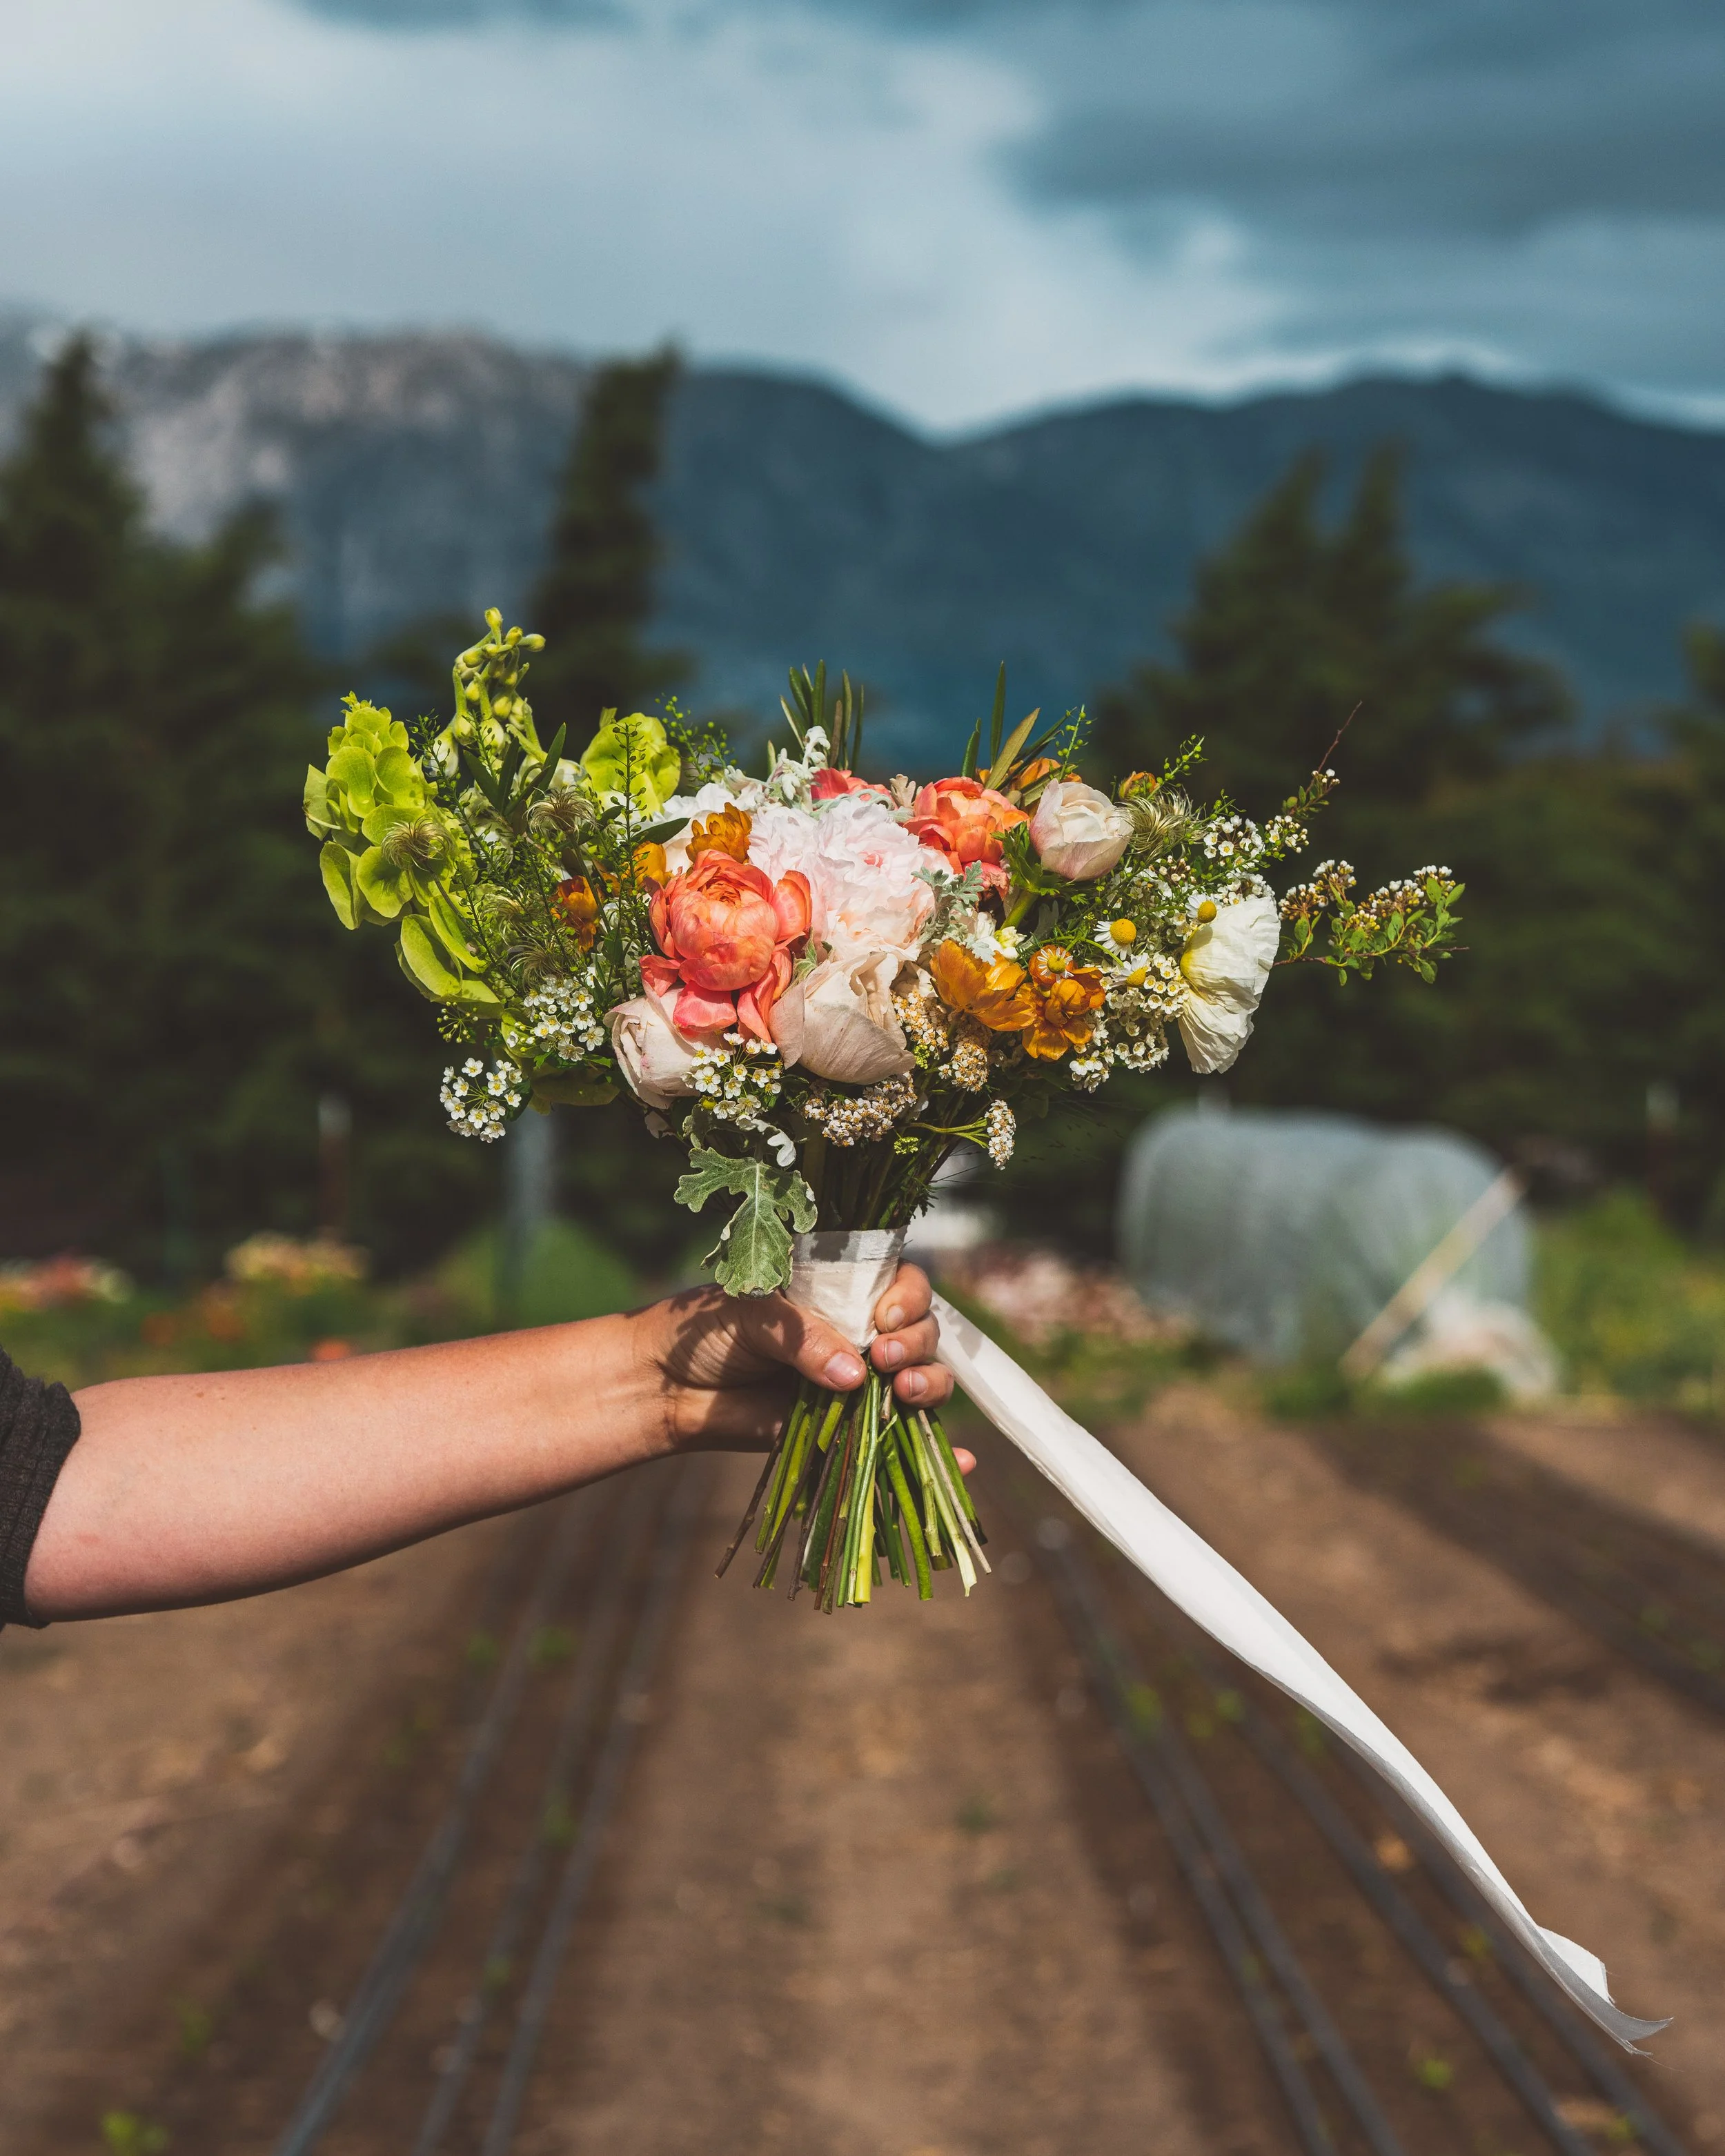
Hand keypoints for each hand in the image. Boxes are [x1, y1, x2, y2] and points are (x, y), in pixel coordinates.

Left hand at [638, 1262, 967, 1462]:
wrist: (664, 1387)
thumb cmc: (704, 1332)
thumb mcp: (751, 1315)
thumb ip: (803, 1337)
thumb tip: (854, 1377)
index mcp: (840, 1292)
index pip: (900, 1285)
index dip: (907, 1298)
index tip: (884, 1316)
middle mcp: (858, 1334)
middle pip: (919, 1333)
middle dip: (914, 1345)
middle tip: (882, 1360)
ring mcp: (856, 1385)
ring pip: (920, 1381)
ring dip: (927, 1387)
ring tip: (902, 1395)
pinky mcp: (847, 1430)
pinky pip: (899, 1439)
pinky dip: (937, 1452)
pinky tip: (960, 1461)